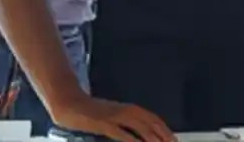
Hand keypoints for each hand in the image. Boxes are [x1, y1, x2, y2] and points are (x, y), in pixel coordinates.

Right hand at [50, 94, 173, 141]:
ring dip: (152, 138)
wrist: (71, 104)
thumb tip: (140, 133)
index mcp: (130, 109)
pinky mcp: (104, 124)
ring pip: (140, 128)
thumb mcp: (114, 116)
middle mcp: (126, 111)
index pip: (153, 119)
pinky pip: (121, 133)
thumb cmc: (92, 112)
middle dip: (163, 135)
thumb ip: (127, 123)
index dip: (164, 129)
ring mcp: (115, 117)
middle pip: (150, 123)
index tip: (173, 138)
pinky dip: (132, 140)